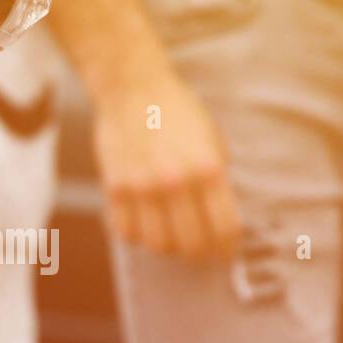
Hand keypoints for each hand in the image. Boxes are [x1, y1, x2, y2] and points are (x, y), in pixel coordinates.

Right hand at [92, 69, 241, 261]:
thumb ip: (216, 177)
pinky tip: (144, 226)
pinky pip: (126, 231)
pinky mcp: (115, 187)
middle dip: (200, 255)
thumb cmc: (177, 111)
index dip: (227, 248)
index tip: (225, 254)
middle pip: (192, 243)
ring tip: (171, 239)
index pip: (224, 227)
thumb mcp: (211, 138)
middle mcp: (176, 181)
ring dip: (168, 248)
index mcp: (207, 168)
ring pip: (158, 244)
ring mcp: (142, 186)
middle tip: (199, 254)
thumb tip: (219, 216)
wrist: (132, 87)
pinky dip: (137, 236)